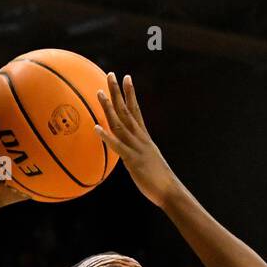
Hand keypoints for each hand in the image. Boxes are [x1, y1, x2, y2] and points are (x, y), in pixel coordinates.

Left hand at [95, 73, 181, 207]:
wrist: (170, 191)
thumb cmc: (159, 179)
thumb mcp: (149, 160)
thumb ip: (139, 152)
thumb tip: (130, 150)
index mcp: (145, 138)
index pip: (136, 110)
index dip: (131, 94)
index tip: (126, 77)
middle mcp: (141, 139)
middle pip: (127, 111)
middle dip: (118, 92)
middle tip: (110, 75)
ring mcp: (137, 148)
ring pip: (121, 124)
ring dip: (109, 108)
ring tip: (99, 93)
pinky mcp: (133, 161)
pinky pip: (118, 147)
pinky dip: (107, 137)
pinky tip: (97, 128)